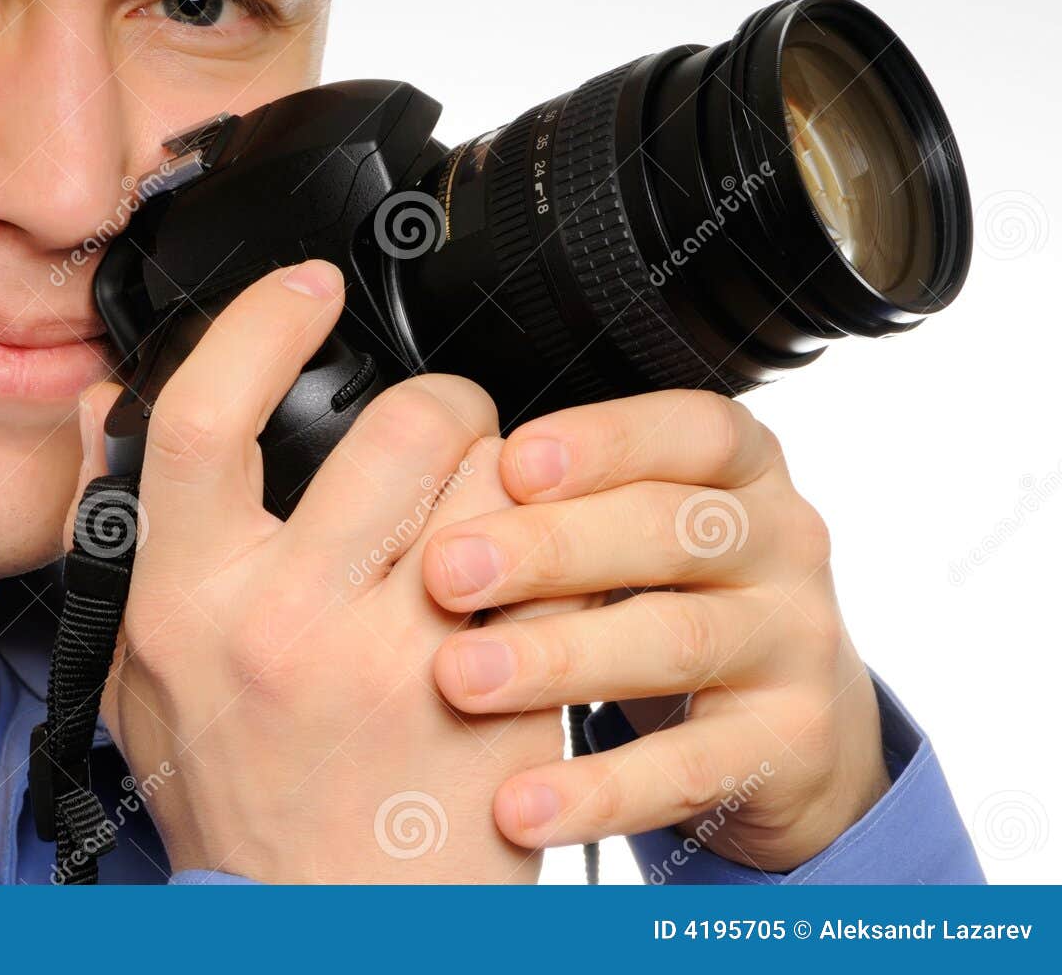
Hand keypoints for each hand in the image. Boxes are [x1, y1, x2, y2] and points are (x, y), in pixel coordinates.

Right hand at [70, 261, 560, 881]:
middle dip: (443, 404)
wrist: (328, 935)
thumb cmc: (238, 806)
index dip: (258, 323)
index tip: (307, 289)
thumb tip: (106, 412)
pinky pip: (560, 571)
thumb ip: (122, 535)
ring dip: (507, 475)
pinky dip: (557, 556)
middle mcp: (293, 625)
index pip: (199, 419)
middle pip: (404, 422)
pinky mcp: (505, 700)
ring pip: (503, 482)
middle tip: (443, 435)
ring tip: (490, 517)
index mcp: (190, 607)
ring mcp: (410, 663)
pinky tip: (531, 589)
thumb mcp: (141, 677)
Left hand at [423, 390, 891, 873]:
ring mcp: (795, 645)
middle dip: (549, 548)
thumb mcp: (637, 528)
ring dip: (557, 658)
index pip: (692, 431)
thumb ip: (567, 496)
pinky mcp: (788, 747)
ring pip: (675, 642)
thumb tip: (437, 467)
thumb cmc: (675, 597)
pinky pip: (688, 768)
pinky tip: (519, 802)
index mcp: (740, 470)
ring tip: (460, 678)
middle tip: (445, 571)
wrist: (793, 729)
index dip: (606, 440)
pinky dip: (599, 790)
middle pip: (670, 529)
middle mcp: (782, 543)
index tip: (511, 461)